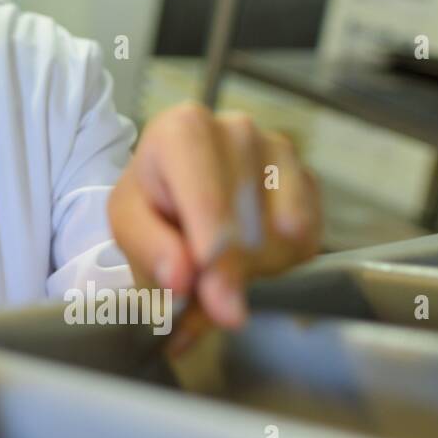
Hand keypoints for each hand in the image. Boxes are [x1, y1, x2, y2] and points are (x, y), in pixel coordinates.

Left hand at [108, 103, 321, 351]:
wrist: (179, 194)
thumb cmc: (152, 205)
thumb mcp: (129, 226)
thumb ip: (151, 251)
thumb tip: (181, 280)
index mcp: (183, 129)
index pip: (209, 195)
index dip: (216, 248)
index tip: (219, 299)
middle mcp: (237, 130)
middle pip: (250, 216)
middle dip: (234, 269)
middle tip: (218, 309)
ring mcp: (279, 152)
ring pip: (285, 232)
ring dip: (256, 267)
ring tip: (221, 264)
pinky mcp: (307, 179)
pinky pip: (307, 239)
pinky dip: (282, 262)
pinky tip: (250, 254)